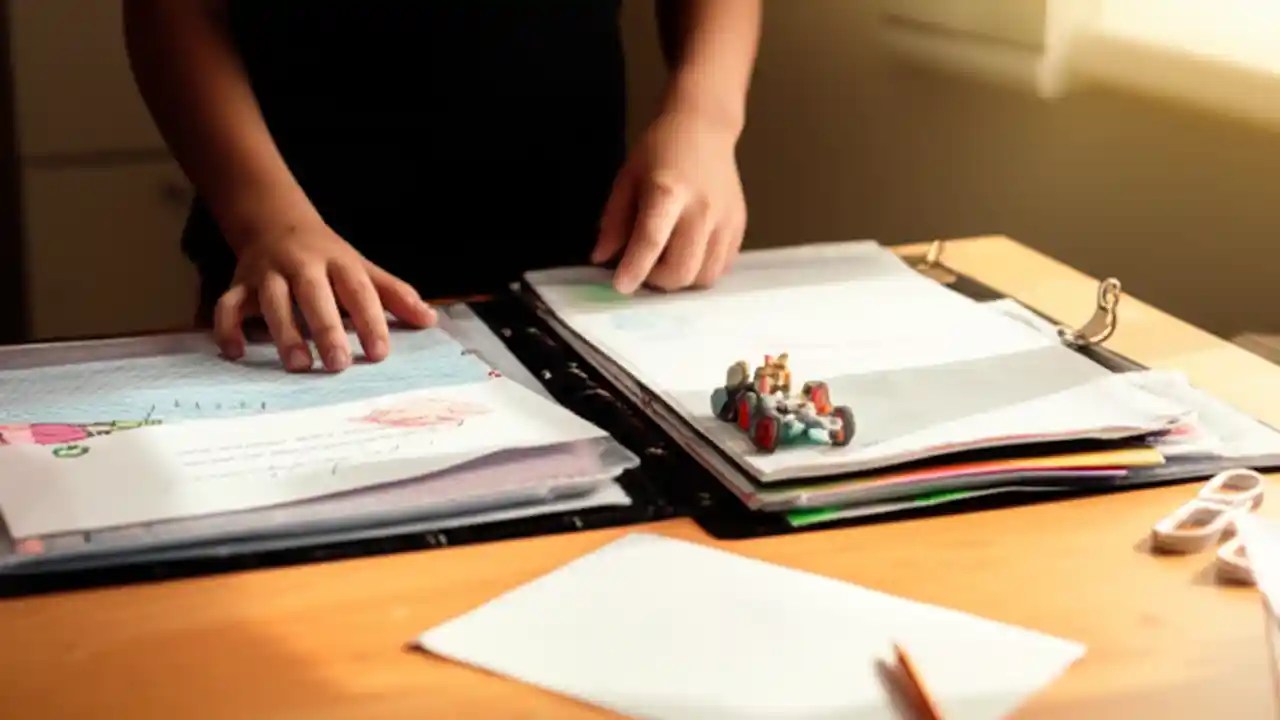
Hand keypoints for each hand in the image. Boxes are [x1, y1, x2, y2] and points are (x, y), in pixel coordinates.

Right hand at [214, 220, 435, 371]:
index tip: (380, 353)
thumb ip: (395, 295)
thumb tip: (430, 320)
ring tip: (299, 365)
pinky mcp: (239, 283)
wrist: (275, 221)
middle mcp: (302, 265)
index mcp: (339, 261)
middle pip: (314, 295)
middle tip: (339, 364)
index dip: (371, 320)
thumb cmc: (327, 256)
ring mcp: (268, 273)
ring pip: (272, 300)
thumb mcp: (363, 269)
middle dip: (326, 329)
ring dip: (283, 332)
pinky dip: (227, 327)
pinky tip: (236, 353)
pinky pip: (228, 305)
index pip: (358, 290)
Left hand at [591, 109, 746, 292]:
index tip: (620, 285)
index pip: (650, 241)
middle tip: (645, 268)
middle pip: (681, 270)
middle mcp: (701, 209)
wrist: (704, 129)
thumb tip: (601, 258)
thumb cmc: (659, 151)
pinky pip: (721, 267)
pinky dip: (701, 270)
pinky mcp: (740, 226)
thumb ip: (614, 220)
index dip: (633, 269)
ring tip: (667, 261)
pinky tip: (688, 254)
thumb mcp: (628, 178)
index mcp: (668, 192)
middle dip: (657, 281)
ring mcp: (725, 220)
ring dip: (681, 279)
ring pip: (704, 277)